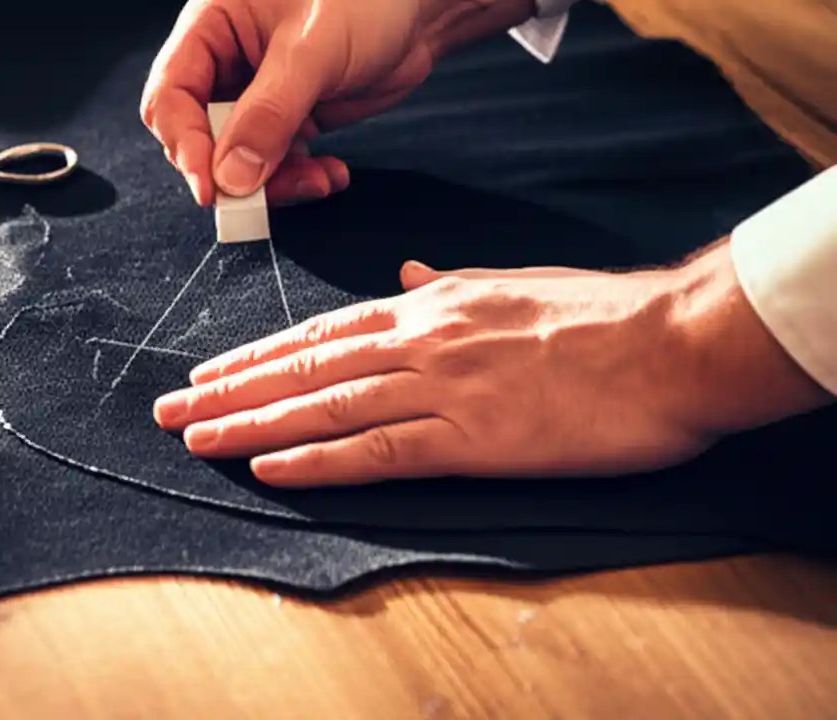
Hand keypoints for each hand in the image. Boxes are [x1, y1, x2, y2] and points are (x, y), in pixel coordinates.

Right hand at [141, 0, 436, 206]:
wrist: (421, 9)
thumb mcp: (313, 51)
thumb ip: (270, 113)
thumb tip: (230, 177)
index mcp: (210, 26)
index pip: (170, 95)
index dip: (184, 144)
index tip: (210, 187)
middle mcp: (225, 62)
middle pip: (198, 135)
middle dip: (231, 172)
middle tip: (262, 197)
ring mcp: (255, 95)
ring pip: (237, 160)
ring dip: (272, 184)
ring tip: (317, 182)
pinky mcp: (287, 119)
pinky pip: (275, 165)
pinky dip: (299, 179)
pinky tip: (331, 174)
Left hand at [152, 242, 832, 486]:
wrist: (670, 343)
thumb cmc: (597, 316)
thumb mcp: (509, 284)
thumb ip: (447, 284)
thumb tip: (405, 273)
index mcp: (430, 305)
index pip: (322, 330)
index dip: (259, 354)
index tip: (212, 371)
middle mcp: (420, 340)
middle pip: (305, 366)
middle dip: (231, 388)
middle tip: (172, 408)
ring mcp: (440, 388)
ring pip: (323, 405)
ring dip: (252, 423)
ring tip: (197, 437)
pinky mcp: (470, 439)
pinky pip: (375, 450)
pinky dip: (315, 459)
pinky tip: (269, 467)